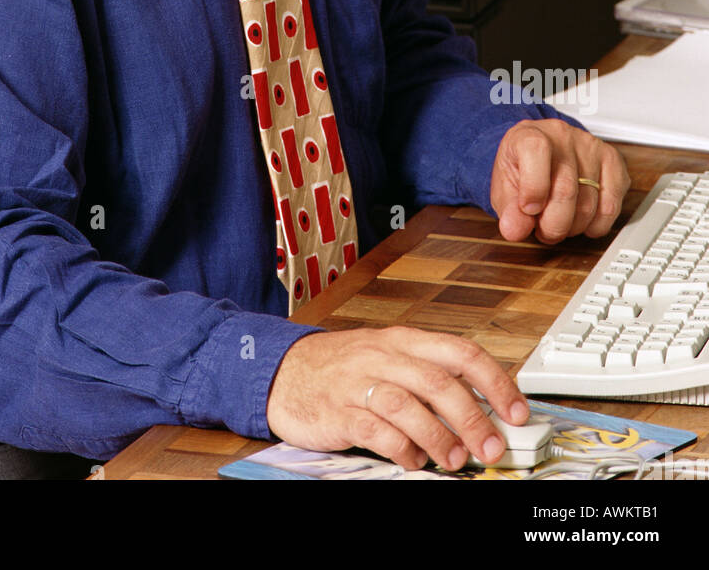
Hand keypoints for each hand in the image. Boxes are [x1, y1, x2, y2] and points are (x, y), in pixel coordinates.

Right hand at [265, 326, 528, 470]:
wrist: (283, 370)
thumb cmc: (342, 367)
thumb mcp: (387, 358)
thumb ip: (427, 377)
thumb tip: (481, 407)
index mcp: (404, 340)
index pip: (460, 351)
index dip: (495, 381)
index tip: (517, 410)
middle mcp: (384, 356)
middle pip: (439, 382)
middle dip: (473, 418)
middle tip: (492, 448)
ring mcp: (359, 382)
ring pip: (408, 405)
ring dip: (439, 437)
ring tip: (455, 459)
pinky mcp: (338, 411)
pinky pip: (376, 431)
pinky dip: (400, 450)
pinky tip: (412, 460)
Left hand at [491, 118, 629, 244]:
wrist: (540, 152)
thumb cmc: (522, 168)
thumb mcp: (504, 187)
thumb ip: (508, 209)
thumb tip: (515, 230)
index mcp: (528, 135)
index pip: (535, 151)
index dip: (533, 188)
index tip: (529, 210)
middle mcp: (562, 136)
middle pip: (566, 189)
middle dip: (553, 224)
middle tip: (544, 231)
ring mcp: (590, 146)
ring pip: (589, 203)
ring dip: (573, 227)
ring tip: (559, 223)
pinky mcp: (612, 161)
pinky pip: (611, 206)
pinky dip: (596, 225)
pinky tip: (581, 221)